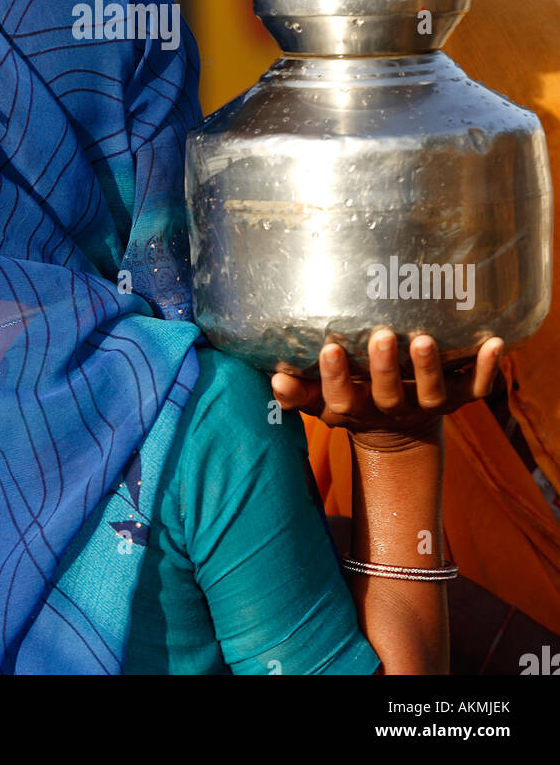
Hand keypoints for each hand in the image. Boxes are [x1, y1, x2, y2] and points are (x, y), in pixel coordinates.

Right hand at [270, 329, 504, 450]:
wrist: (398, 433)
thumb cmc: (351, 400)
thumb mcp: (320, 400)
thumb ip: (297, 390)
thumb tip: (274, 377)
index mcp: (355, 408)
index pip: (340, 398)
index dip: (334, 377)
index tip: (329, 349)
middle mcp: (393, 408)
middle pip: (388, 394)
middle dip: (385, 368)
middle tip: (383, 336)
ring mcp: (428, 404)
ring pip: (432, 392)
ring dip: (429, 367)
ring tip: (424, 339)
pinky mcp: (458, 398)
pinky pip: (476, 388)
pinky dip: (487, 369)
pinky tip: (495, 343)